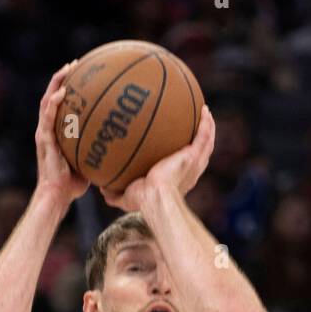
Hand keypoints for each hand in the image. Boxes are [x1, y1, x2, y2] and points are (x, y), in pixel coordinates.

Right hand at [34, 63, 87, 204]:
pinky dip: (54, 104)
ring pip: (47, 101)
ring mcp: (44, 133)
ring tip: (68, 69)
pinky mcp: (44, 140)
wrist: (58, 196)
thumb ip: (99, 150)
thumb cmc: (74, 184)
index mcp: (56, 132)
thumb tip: (124, 146)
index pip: (61, 104)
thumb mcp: (90, 162)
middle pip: (52, 96)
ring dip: (57, 83)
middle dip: (62, 77)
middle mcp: (48, 128)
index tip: (82, 73)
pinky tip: (62, 93)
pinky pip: (48, 118)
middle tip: (76, 63)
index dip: (69, 87)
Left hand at [101, 105, 215, 210]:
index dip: (188, 153)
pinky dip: (206, 124)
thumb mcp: (127, 197)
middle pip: (201, 151)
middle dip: (202, 137)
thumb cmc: (144, 201)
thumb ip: (115, 193)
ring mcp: (195, 163)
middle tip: (198, 123)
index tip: (183, 143)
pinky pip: (203, 136)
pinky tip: (204, 110)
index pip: (187, 164)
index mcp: (179, 178)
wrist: (155, 198)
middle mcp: (191, 170)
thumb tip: (102, 189)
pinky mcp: (193, 156)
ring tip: (205, 112)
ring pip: (206, 142)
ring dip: (208, 127)